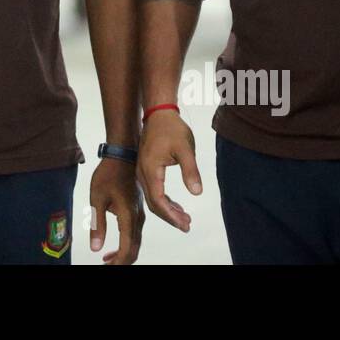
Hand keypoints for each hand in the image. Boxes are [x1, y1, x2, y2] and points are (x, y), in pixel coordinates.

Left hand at [88, 157, 143, 264]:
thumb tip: (96, 248)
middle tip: (107, 265)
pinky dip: (128, 242)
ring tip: (108, 258)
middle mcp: (138, 217)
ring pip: (136, 240)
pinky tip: (119, 244)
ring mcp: (140, 213)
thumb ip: (97, 224)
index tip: (107, 267)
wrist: (122, 156)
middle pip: (134, 248)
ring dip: (124, 252)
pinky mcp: (138, 209)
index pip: (127, 247)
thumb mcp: (97, 198)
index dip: (118, 261)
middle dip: (122, 260)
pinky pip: (136, 231)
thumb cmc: (108, 174)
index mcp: (128, 216)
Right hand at [137, 110, 201, 231]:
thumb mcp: (186, 149)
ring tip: (185, 219)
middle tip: (187, 225)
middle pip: (153, 203)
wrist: (158, 113)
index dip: (170, 215)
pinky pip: (153, 190)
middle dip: (170, 216)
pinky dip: (164, 201)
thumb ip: (191, 170)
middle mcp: (142, 173)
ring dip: (167, 210)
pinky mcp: (145, 169)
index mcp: (150, 169)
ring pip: (152, 198)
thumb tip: (197, 193)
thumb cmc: (172, 129)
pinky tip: (176, 206)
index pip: (158, 200)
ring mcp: (142, 171)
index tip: (184, 224)